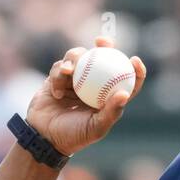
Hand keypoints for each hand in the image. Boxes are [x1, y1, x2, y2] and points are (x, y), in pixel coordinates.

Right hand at [25, 35, 146, 155]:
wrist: (45, 137)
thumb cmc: (74, 136)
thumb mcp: (96, 128)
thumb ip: (111, 112)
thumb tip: (125, 93)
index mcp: (107, 98)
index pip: (126, 80)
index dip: (134, 69)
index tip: (135, 60)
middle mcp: (93, 86)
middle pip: (102, 60)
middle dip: (105, 46)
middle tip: (103, 41)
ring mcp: (75, 80)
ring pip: (78, 58)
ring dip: (73, 59)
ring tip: (68, 71)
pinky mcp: (57, 78)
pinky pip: (59, 68)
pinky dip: (58, 77)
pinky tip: (57, 92)